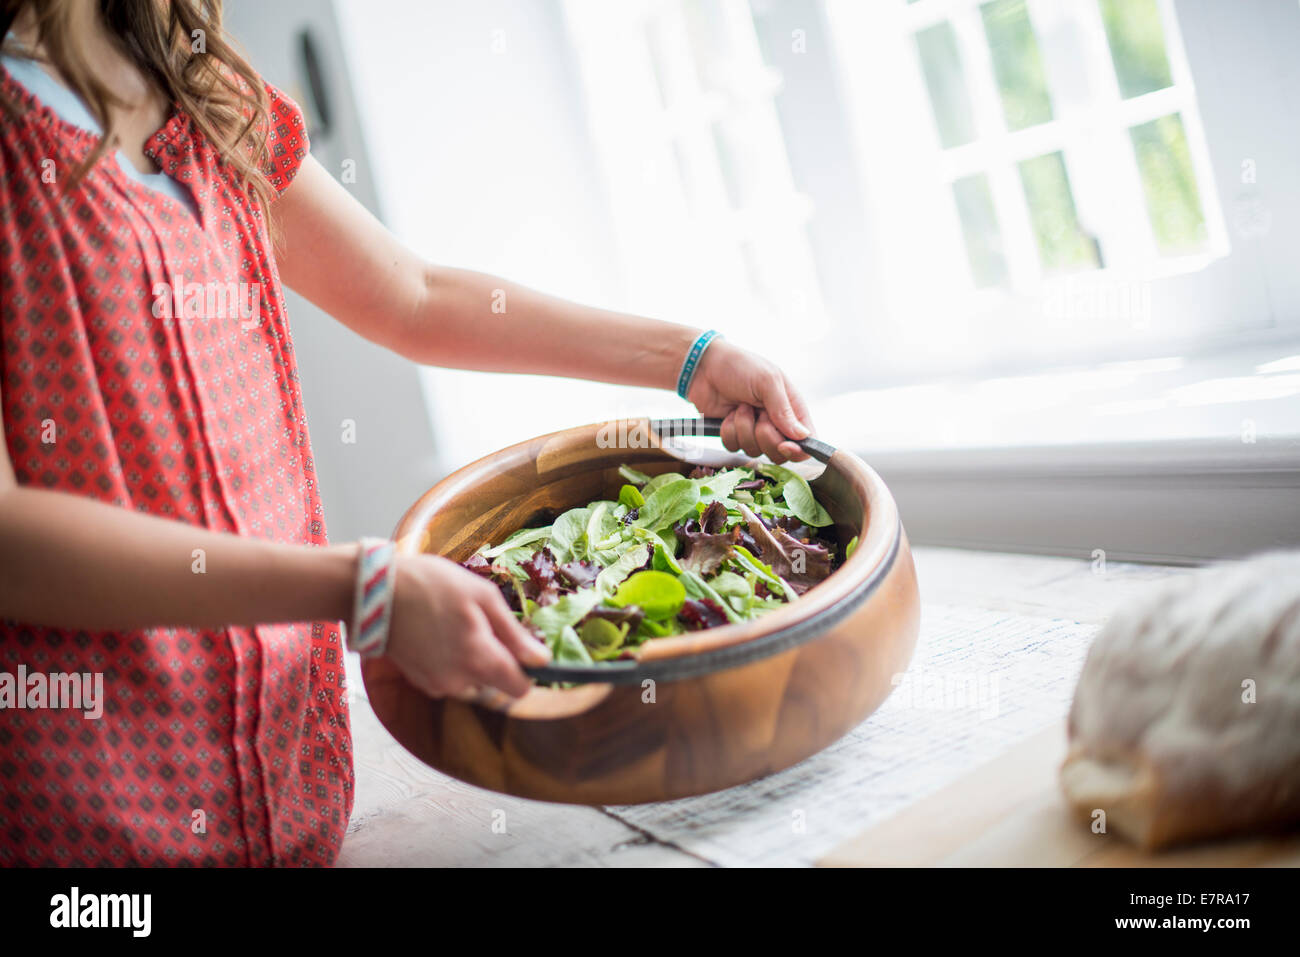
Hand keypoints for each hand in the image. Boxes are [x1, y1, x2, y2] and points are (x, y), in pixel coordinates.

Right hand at [384, 553, 549, 698]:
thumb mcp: (481, 596)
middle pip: (496, 684)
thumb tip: (542, 660)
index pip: (520, 689)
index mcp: (480, 660)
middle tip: (482, 625)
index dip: (527, 671)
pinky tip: (439, 635)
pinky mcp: (420, 682)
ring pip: (473, 682)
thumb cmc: (432, 585)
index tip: (522, 648)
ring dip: (473, 662)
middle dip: (497, 661)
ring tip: (456, 626)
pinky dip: (451, 663)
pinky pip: (450, 679)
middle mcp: (460, 681)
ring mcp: (437, 685)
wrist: (374, 592)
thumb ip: (514, 633)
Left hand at [686, 338, 816, 463]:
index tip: (785, 445)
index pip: (806, 440)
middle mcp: (775, 422)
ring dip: (744, 429)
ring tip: (740, 406)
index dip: (798, 449)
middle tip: (758, 415)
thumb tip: (803, 436)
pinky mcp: (734, 434)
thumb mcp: (767, 381)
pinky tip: (727, 414)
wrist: (703, 367)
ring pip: (755, 450)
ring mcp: (754, 430)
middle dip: (765, 437)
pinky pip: (734, 447)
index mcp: (791, 408)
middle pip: (780, 452)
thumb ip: (784, 410)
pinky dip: (729, 431)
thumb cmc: (739, 366)